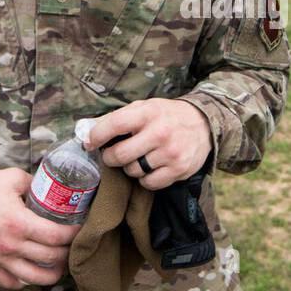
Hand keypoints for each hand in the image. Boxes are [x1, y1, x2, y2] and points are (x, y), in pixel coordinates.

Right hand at [0, 168, 79, 288]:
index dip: (74, 234)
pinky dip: (25, 280)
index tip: (80, 228)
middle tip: (73, 245)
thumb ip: (36, 184)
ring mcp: (0, 259)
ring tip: (60, 265)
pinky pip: (12, 282)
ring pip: (35, 278)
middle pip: (51, 258)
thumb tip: (54, 188)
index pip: (57, 236)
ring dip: (53, 273)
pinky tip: (32, 271)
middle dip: (68, 252)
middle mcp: (10, 245)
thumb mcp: (12, 178)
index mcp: (19, 222)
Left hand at [88, 98, 212, 190]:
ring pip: (133, 170)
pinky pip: (149, 183)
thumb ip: (117, 118)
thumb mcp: (144, 107)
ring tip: (138, 158)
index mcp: (148, 112)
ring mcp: (170, 153)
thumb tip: (86, 130)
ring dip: (130, 167)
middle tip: (112, 155)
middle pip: (119, 155)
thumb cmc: (166, 115)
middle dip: (110, 157)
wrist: (204, 124)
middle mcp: (159, 132)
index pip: (113, 125)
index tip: (90, 143)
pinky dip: (145, 179)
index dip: (96, 137)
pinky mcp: (179, 170)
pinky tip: (150, 168)